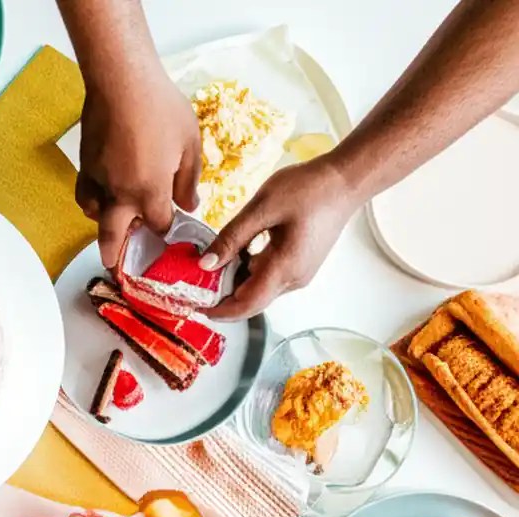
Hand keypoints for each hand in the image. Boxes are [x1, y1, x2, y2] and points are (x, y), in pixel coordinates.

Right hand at [77, 74, 201, 269]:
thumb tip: (189, 204)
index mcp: (149, 191)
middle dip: (113, 255)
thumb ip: (189, 180)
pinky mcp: (84, 162)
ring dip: (102, 222)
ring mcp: (97, 178)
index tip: (171, 224)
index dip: (165, 227)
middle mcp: (120, 192)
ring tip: (110, 222)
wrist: (121, 80)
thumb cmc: (161, 108)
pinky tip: (100, 191)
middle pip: (113, 235)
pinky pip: (84, 190)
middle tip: (113, 266)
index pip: (157, 224)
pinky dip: (92, 198)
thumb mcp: (190, 144)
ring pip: (94, 212)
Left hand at [201, 157, 360, 320]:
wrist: (346, 180)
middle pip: (251, 300)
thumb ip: (232, 237)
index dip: (219, 311)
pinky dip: (247, 270)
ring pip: (259, 288)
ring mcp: (299, 272)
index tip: (195, 306)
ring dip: (234, 281)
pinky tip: (236, 251)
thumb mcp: (263, 208)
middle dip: (221, 296)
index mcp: (286, 268)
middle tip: (194, 282)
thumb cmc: (311, 188)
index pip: (247, 304)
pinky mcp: (300, 263)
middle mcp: (295, 278)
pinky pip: (268, 276)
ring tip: (211, 262)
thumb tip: (206, 263)